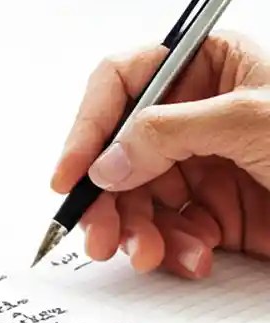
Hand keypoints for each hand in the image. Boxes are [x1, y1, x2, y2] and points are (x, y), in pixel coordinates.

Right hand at [51, 32, 269, 277]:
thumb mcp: (253, 120)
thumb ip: (169, 132)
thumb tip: (106, 160)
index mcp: (209, 65)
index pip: (123, 81)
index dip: (89, 124)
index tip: (71, 172)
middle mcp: (200, 112)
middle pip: (120, 148)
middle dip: (107, 194)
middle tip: (98, 234)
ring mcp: (209, 163)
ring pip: (139, 194)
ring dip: (134, 228)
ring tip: (143, 253)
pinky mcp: (223, 211)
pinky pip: (172, 228)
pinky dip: (171, 247)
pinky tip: (189, 257)